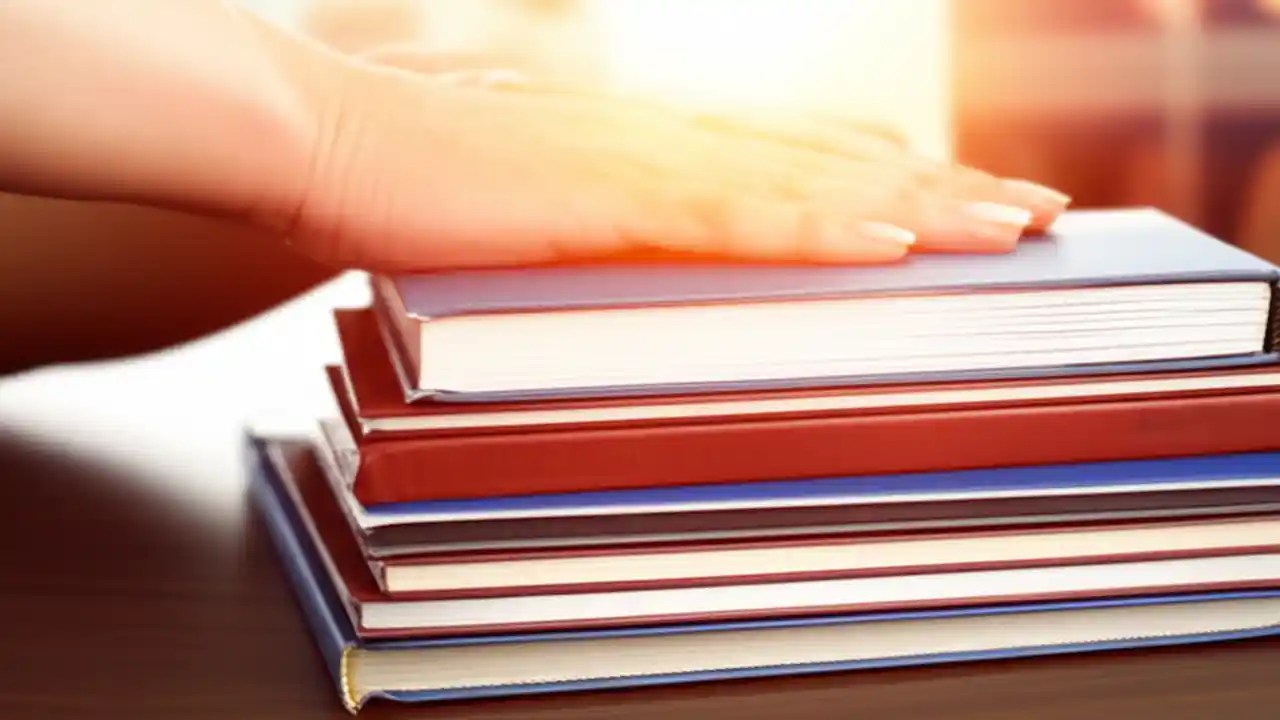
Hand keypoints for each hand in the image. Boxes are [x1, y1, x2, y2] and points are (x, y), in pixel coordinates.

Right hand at [280, 52, 1070, 269]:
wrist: (315, 131)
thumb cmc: (407, 167)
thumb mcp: (523, 190)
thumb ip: (592, 208)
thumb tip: (639, 241)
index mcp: (645, 135)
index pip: (796, 151)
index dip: (891, 170)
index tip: (966, 193)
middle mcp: (662, 132)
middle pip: (832, 157)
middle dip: (944, 183)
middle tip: (1036, 208)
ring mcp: (636, 157)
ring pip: (807, 179)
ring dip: (915, 200)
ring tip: (1008, 225)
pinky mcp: (598, 192)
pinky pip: (729, 212)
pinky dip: (815, 223)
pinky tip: (889, 237)